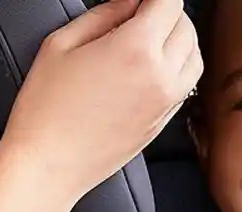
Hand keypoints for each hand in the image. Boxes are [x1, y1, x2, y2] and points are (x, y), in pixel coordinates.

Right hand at [0, 0, 201, 196]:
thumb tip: (130, 3)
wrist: (49, 165)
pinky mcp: (164, 122)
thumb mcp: (62, 43)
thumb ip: (104, 14)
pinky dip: (178, 66)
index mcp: (136, 49)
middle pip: (187, 26)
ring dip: (179, 39)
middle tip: (139, 12)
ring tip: (149, 36)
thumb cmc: (46, 110)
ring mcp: (167, 102)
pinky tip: (151, 65)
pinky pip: (186, 84)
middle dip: (166, 12)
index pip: (170, 2)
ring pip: (195, 56)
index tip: (141, 0)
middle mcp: (161, 76)